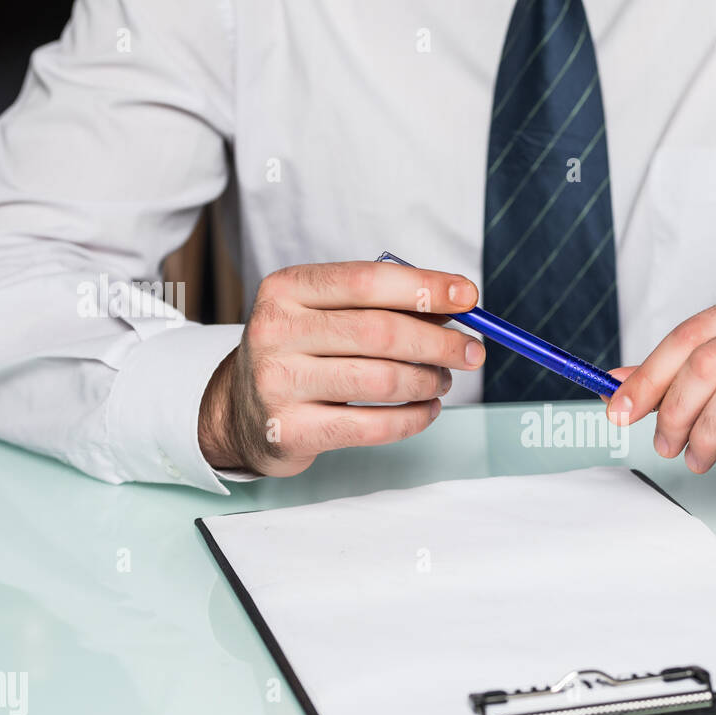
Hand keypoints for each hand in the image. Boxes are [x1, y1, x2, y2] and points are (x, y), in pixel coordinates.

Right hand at [199, 260, 484, 475]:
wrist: (242, 411)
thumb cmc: (301, 353)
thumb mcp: (327, 315)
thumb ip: (383, 306)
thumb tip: (458, 306)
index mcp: (287, 288)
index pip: (367, 281)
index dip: (425, 287)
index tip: (469, 295)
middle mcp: (276, 331)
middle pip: (381, 332)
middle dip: (439, 343)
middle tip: (472, 352)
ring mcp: (278, 383)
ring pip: (382, 381)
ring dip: (428, 382)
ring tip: (442, 381)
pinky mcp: (291, 431)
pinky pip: (373, 427)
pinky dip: (413, 419)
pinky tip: (426, 410)